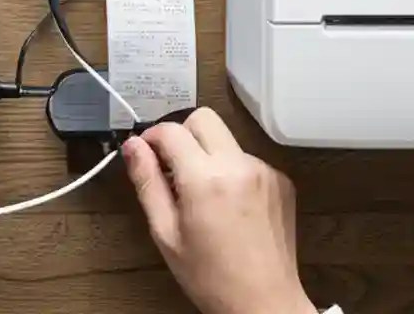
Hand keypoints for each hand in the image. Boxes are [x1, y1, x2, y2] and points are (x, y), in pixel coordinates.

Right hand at [122, 108, 316, 313]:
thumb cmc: (210, 277)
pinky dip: (232, 172)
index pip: (171, 131)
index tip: (145, 154)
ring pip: (226, 140)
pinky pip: (247, 160)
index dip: (151, 138)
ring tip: (202, 196)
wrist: (264, 302)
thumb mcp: (165, 233)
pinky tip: (229, 206)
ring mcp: (264, 170)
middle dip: (182, 134)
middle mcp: (238, 165)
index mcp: (205, 179)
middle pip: (203, 118)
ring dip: (208, 155)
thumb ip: (147, 182)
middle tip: (172, 167)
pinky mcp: (281, 180)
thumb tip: (132, 146)